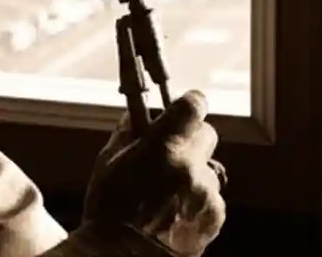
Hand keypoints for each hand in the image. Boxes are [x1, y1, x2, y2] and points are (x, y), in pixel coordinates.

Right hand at [79, 91, 225, 255]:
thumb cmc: (107, 211)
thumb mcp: (108, 163)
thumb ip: (129, 132)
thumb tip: (140, 113)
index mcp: (162, 146)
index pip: (194, 104)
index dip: (189, 106)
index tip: (182, 113)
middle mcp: (189, 166)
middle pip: (207, 134)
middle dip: (191, 142)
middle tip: (170, 158)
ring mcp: (205, 193)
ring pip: (209, 169)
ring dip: (194, 177)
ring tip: (167, 198)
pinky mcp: (214, 217)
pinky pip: (213, 197)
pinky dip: (199, 203)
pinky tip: (177, 216)